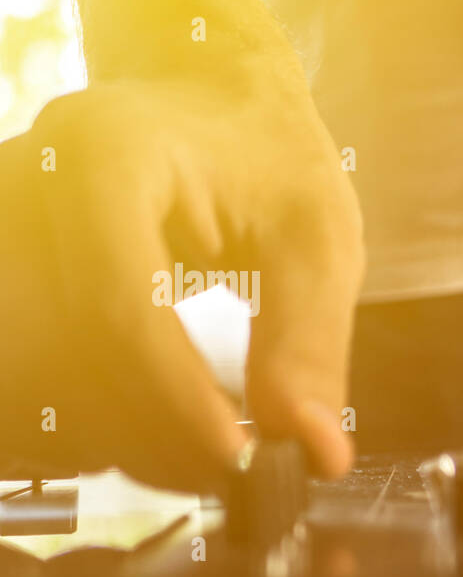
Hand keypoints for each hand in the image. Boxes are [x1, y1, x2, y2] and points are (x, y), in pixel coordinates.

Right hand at [0, 58, 363, 492]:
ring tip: (191, 457)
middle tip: (229, 472)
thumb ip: (311, 342)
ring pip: (23, 372)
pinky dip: (71, 422)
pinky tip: (136, 437)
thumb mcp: (317, 238)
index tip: (240, 459)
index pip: (119, 305)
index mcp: (107, 157)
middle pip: (57, 350)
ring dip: (103, 438)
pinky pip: (16, 369)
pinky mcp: (1, 267)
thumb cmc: (270, 160)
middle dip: (146, 431)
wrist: (207, 104)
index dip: (175, 398)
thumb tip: (315, 452)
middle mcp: (26, 185)